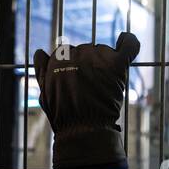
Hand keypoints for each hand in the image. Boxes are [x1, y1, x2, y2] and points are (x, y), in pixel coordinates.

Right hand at [33, 32, 139, 168]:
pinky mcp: (115, 64)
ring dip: (104, 63)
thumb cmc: (63, 114)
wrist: (83, 128)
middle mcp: (77, 53)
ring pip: (103, 50)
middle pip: (86, 51)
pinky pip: (128, 45)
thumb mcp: (45, 91)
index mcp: (58, 57)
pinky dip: (128, 41)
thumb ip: (42, 69)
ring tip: (102, 85)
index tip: (76, 83)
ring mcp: (97, 57)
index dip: (71, 68)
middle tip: (90, 88)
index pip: (67, 52)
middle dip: (88, 66)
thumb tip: (40, 52)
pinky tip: (125, 40)